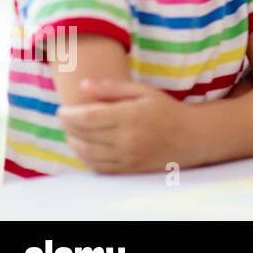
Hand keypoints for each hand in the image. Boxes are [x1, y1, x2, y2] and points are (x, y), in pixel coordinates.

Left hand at [56, 78, 191, 172]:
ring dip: (73, 143)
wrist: (191, 136)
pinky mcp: (128, 169)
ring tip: (72, 133)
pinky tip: (84, 148)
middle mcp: (127, 138)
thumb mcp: (144, 92)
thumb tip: (84, 84)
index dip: (68, 115)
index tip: (62, 110)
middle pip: (83, 135)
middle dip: (67, 127)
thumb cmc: (166, 109)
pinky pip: (97, 167)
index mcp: (131, 115)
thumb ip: (113, 88)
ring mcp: (127, 156)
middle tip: (65, 119)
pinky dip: (84, 158)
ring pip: (86, 153)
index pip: (87, 118)